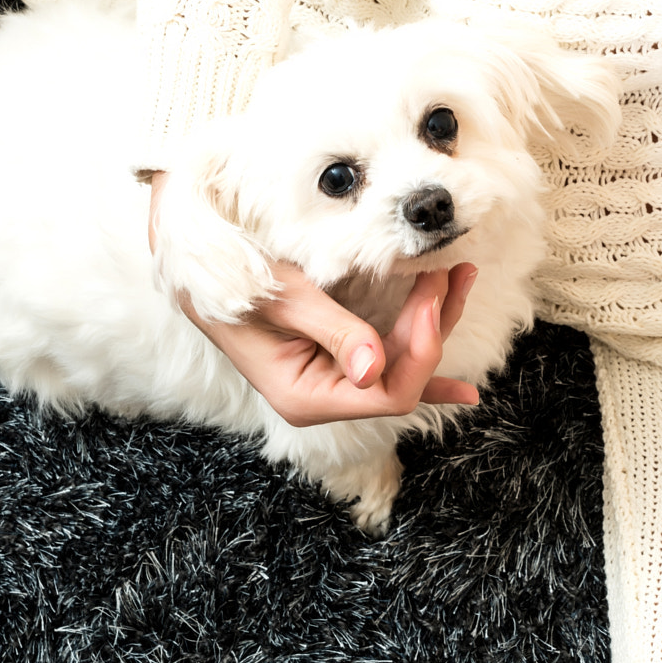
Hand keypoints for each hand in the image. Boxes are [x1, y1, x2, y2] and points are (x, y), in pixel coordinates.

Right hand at [147, 172, 479, 426]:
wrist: (195, 266)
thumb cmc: (232, 282)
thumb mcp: (284, 301)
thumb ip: (333, 333)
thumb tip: (375, 370)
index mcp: (306, 397)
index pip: (389, 394)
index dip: (420, 349)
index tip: (430, 294)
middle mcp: (326, 397)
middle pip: (404, 378)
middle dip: (433, 326)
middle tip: (449, 271)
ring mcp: (335, 378)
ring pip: (402, 361)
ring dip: (433, 323)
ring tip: (459, 277)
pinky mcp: (340, 357)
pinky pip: (390, 365)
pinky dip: (422, 360)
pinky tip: (466, 393)